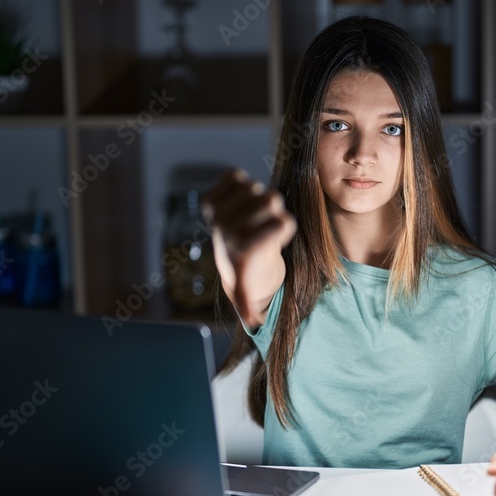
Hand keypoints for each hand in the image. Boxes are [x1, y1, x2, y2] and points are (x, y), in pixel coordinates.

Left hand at [203, 169, 295, 323]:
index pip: (283, 223)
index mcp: (242, 248)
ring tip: (253, 218)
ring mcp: (216, 212)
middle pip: (273, 198)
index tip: (278, 236)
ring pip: (256, 186)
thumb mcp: (256, 285)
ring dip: (258, 200)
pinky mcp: (210, 197)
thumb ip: (250, 301)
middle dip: (274, 211)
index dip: (285, 227)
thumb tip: (250, 320)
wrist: (231, 256)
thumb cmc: (254, 267)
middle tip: (264, 226)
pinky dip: (242, 185)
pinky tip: (240, 203)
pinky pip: (235, 176)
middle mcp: (225, 229)